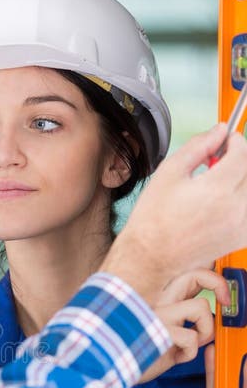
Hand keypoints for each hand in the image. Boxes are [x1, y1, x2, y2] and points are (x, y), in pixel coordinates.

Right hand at [104, 125, 246, 303]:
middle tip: (219, 162)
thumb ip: (198, 146)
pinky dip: (242, 201)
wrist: (151, 256)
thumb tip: (218, 131)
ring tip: (220, 184)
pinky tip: (225, 202)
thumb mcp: (169, 172)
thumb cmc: (154, 219)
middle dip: (238, 160)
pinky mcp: (240, 238)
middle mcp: (234, 207)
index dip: (234, 141)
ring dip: (241, 180)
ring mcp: (240, 225)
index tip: (225, 141)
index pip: (241, 152)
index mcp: (217, 188)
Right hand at [140, 269, 228, 383]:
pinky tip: (175, 357)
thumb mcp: (152, 327)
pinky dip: (189, 352)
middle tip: (224, 303)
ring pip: (201, 306)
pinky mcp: (159, 331)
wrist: (105, 364)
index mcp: (155, 296)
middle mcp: (155, 299)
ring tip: (192, 342)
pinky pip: (192, 337)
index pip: (186, 272)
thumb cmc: (130, 349)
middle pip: (195, 275)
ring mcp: (157, 313)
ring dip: (205, 330)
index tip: (221, 294)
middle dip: (218, 286)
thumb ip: (175, 315)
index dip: (210, 278)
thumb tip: (204, 311)